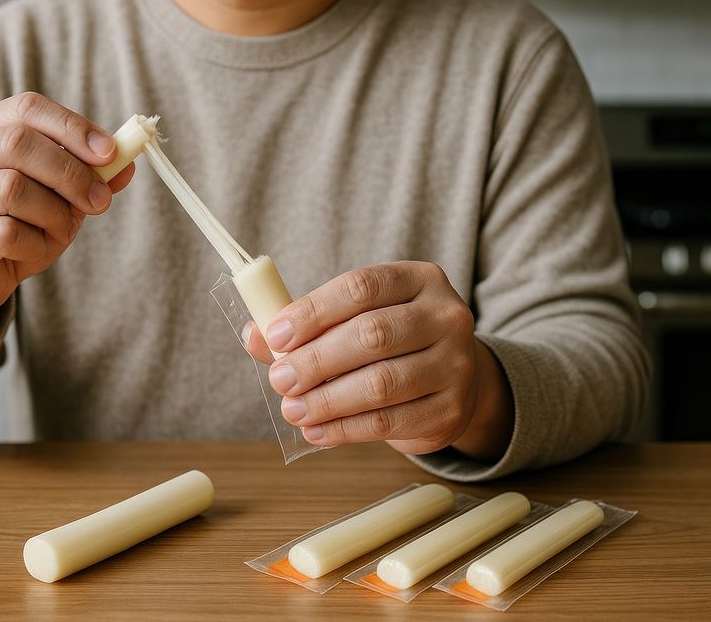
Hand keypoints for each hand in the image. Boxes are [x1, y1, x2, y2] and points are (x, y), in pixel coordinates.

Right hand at [0, 92, 135, 363]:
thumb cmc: (14, 225)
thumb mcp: (56, 196)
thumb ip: (89, 175)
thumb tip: (127, 163)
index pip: (26, 107)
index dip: (72, 127)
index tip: (110, 152)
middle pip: (18, 143)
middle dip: (71, 172)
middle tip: (100, 200)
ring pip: (13, 189)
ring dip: (55, 214)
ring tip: (62, 230)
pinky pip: (6, 233)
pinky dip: (36, 244)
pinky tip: (35, 250)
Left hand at [243, 262, 512, 459]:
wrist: (452, 382)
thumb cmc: (391, 344)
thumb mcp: (355, 321)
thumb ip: (307, 326)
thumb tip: (254, 335)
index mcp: (419, 280)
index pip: (361, 287)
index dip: (314, 310)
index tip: (275, 335)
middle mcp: (446, 316)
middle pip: (372, 334)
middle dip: (316, 359)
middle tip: (279, 379)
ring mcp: (455, 364)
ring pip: (381, 382)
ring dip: (326, 399)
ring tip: (292, 409)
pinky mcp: (450, 410)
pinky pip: (389, 421)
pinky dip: (344, 429)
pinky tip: (316, 431)